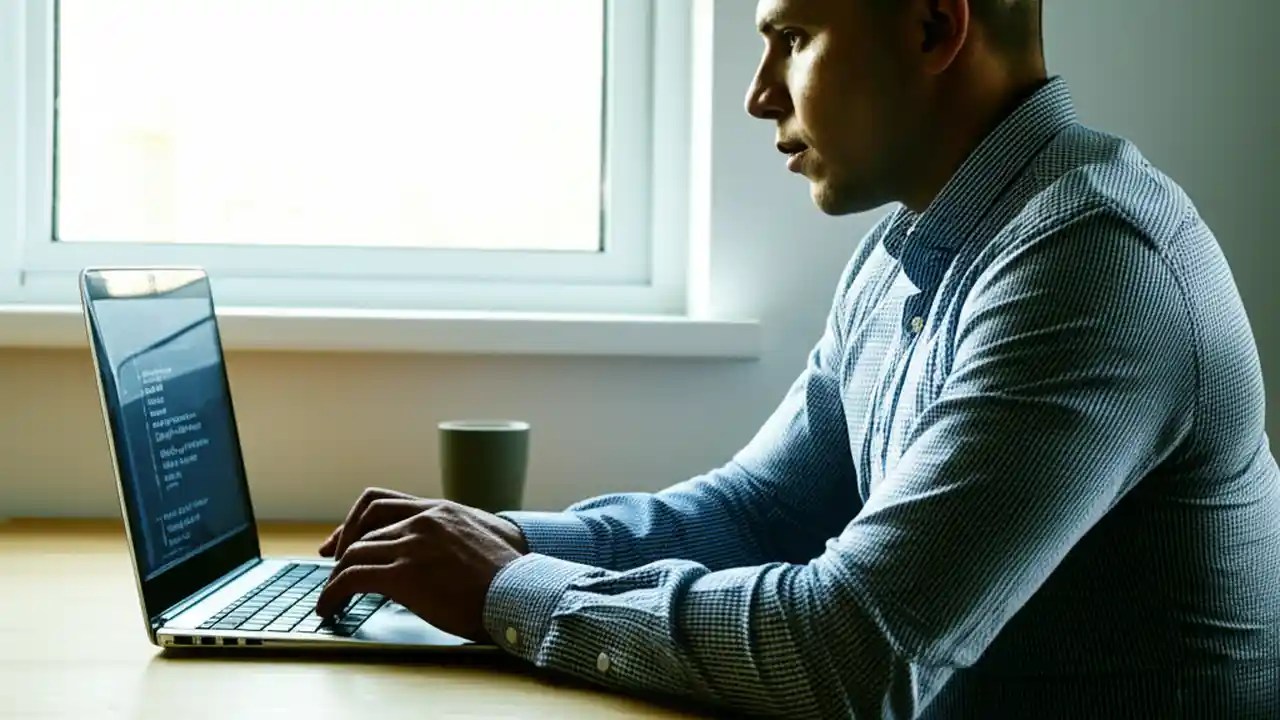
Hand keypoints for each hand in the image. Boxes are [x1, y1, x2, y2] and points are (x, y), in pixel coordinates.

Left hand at [315, 488, 528, 641]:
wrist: (521, 591)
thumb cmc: (508, 576)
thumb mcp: (480, 539)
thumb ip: (451, 538)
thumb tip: (436, 558)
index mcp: (440, 510)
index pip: (380, 502)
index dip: (353, 522)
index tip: (341, 541)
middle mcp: (423, 521)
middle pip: (362, 526)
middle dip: (341, 547)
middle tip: (330, 566)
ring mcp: (413, 545)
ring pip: (354, 553)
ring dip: (335, 576)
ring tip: (330, 597)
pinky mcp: (405, 575)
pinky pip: (352, 578)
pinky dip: (333, 593)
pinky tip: (329, 608)